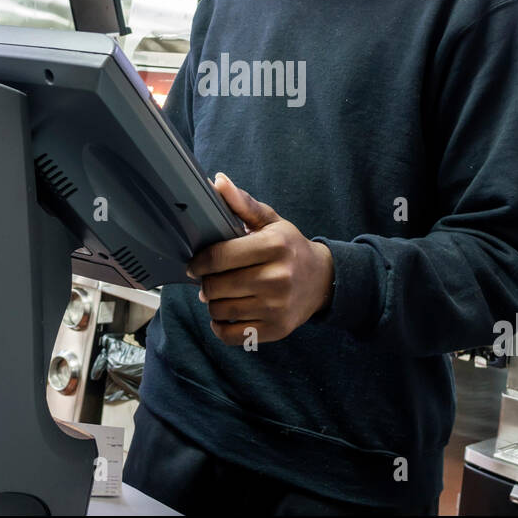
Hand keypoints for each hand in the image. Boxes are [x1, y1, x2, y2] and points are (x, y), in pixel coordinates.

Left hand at [187, 173, 334, 344]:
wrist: (323, 280)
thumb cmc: (290, 248)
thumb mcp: (271, 221)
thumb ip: (243, 203)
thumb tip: (218, 181)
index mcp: (274, 246)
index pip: (220, 256)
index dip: (199, 262)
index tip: (195, 264)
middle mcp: (277, 278)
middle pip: (216, 286)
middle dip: (206, 282)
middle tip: (209, 279)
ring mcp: (276, 307)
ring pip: (220, 310)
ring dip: (213, 302)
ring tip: (220, 294)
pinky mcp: (276, 330)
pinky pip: (230, 335)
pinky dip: (220, 326)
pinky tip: (225, 314)